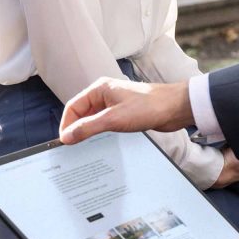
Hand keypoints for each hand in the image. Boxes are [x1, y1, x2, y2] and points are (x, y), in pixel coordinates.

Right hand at [59, 78, 192, 143]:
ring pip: (92, 119)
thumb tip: (66, 136)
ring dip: (87, 132)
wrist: (174, 108)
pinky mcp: (123, 113)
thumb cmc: (148, 106)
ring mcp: (114, 104)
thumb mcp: (114, 119)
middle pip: (81, 113)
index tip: (64, 142)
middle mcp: (104, 94)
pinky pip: (104, 123)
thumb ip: (88, 128)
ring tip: (83, 148)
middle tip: (71, 148)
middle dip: (75, 129)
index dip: (66, 125)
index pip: (73, 107)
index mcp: (99, 89)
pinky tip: (99, 144)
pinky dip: (99, 133)